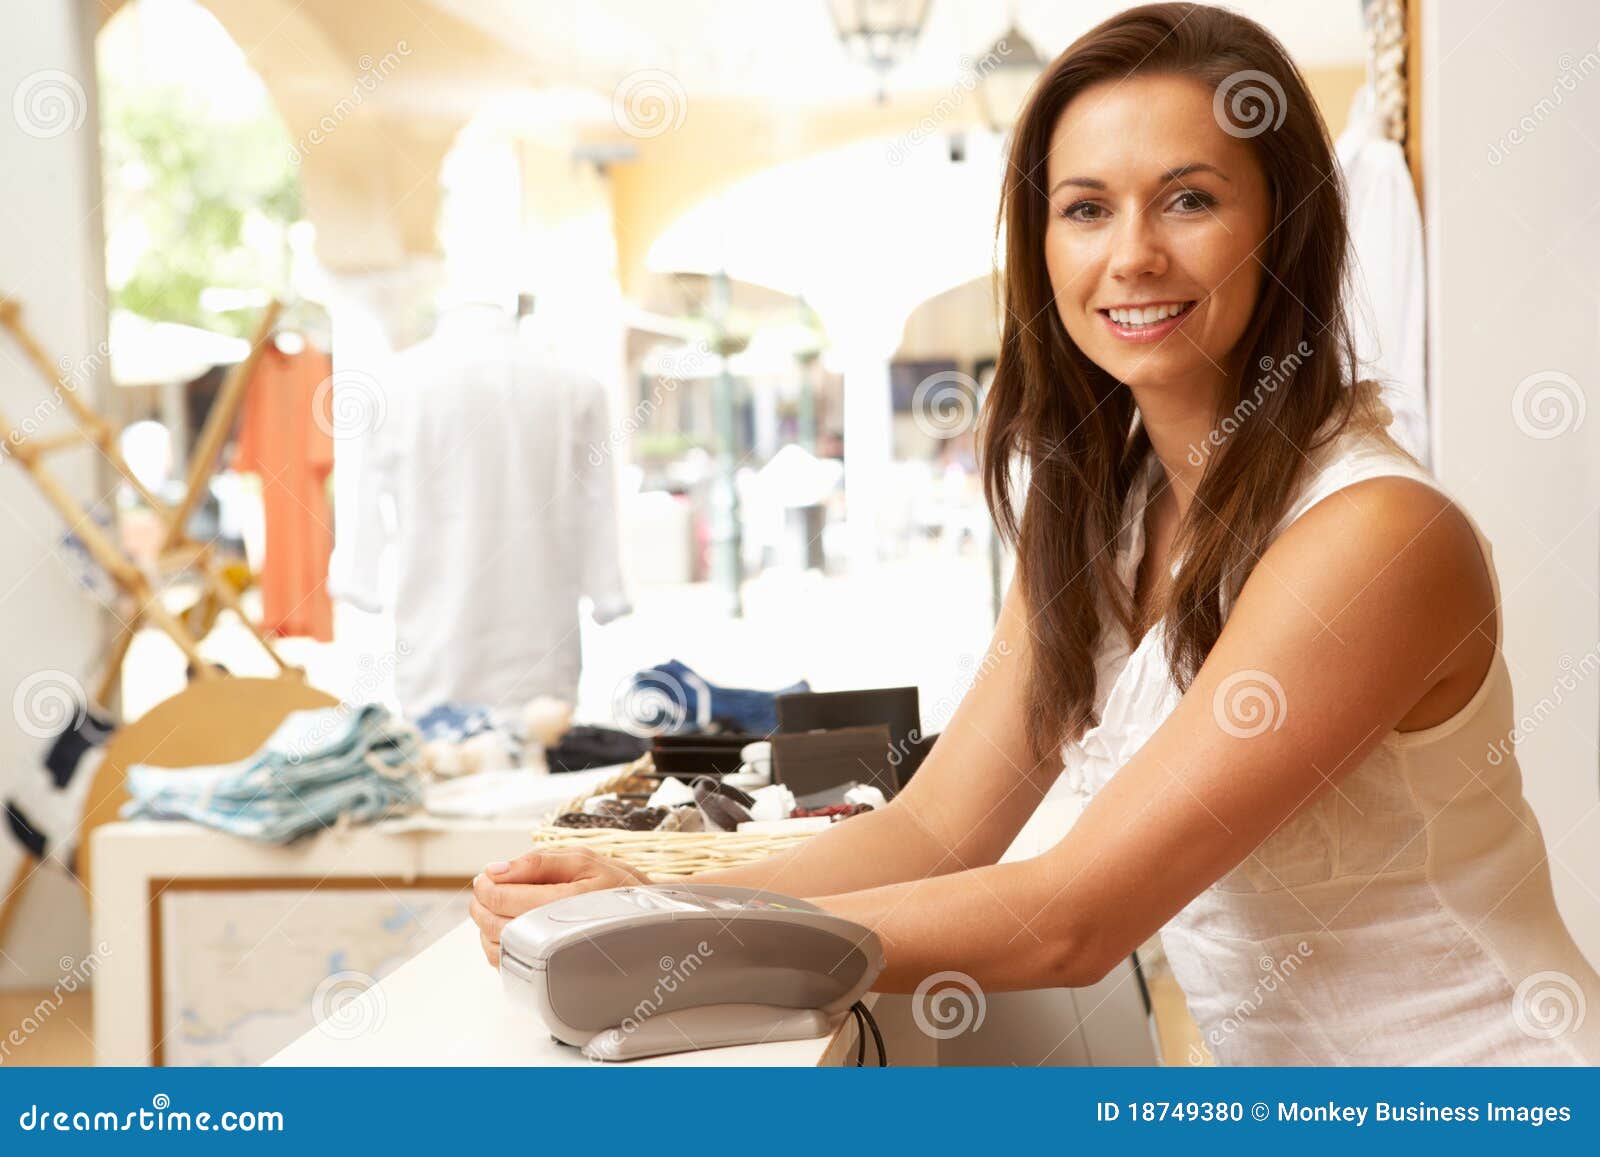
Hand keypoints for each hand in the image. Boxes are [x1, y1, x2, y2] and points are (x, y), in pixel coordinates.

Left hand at [471, 848, 652, 967]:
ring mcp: (550, 958)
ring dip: (484, 925)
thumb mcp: (583, 859)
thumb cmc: (619, 887)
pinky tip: (507, 926)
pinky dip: (497, 945)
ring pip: (496, 947)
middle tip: (484, 888)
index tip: (486, 876)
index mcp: (561, 902)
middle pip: (492, 923)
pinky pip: (509, 963)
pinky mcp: (549, 972)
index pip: (501, 897)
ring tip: (493, 906)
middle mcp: (553, 934)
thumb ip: (537, 862)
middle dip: (480, 903)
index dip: (485, 885)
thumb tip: (496, 869)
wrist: (649, 918)